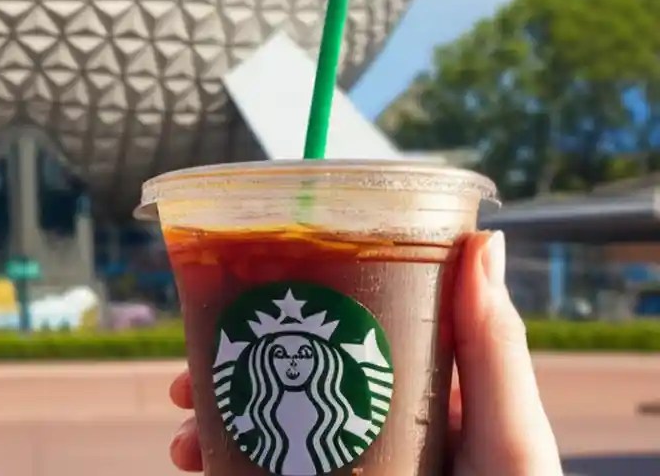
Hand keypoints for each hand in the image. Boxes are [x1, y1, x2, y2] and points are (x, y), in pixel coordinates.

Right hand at [167, 232, 562, 475]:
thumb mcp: (508, 436)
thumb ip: (492, 348)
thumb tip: (482, 238)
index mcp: (427, 393)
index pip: (351, 329)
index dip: (287, 313)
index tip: (237, 305)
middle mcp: (382, 425)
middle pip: (288, 381)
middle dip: (228, 377)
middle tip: (182, 383)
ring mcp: (350, 463)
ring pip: (269, 430)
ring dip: (215, 427)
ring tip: (182, 442)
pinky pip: (266, 471)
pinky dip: (226, 464)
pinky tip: (202, 467)